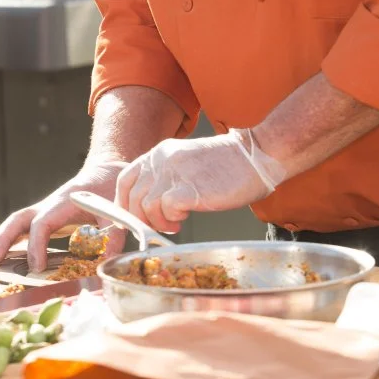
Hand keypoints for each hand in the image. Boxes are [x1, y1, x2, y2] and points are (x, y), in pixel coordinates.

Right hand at [0, 160, 127, 272]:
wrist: (105, 172)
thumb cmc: (109, 190)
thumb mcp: (116, 210)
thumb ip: (114, 236)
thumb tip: (109, 264)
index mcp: (64, 202)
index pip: (42, 224)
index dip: (36, 245)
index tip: (37, 268)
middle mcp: (48, 206)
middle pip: (19, 219)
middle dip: (3, 239)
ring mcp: (43, 212)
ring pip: (16, 223)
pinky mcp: (44, 219)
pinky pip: (22, 229)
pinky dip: (8, 240)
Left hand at [116, 132, 283, 233]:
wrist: (254, 157)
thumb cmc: (226, 166)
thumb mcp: (186, 163)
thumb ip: (166, 178)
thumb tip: (150, 205)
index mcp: (160, 153)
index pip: (126, 180)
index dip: (123, 203)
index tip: (129, 220)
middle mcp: (162, 160)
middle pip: (132, 197)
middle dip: (141, 219)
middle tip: (160, 225)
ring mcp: (174, 173)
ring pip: (146, 206)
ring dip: (159, 221)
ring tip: (177, 222)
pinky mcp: (189, 188)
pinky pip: (165, 210)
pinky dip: (171, 220)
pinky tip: (185, 218)